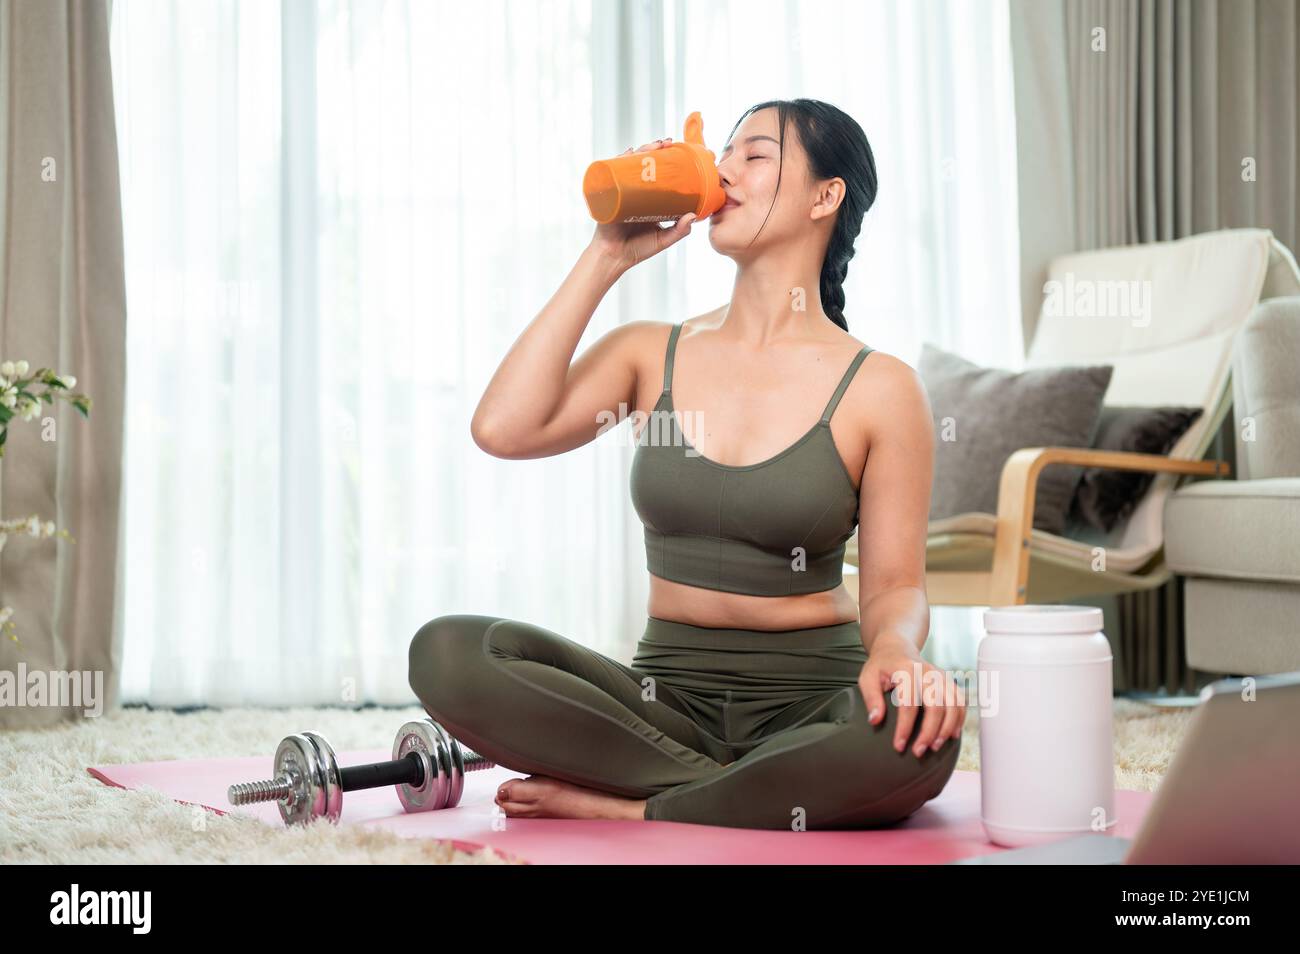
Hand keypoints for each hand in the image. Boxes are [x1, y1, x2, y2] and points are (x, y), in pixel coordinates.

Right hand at [588, 137, 696, 272]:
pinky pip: (612, 174)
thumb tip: (693, 215)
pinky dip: (619, 161)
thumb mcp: (663, 239)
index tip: (681, 152)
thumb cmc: (637, 250)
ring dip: (641, 151)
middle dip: (655, 150)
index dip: (668, 161)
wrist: (614, 258)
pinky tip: (628, 152)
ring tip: (653, 146)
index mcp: (649, 199)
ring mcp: (622, 191)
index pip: (659, 174)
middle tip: (666, 143)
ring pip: (631, 165)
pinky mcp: (609, 195)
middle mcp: (636, 192)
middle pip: (645, 165)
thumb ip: (679, 231)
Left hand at [858, 634, 965, 759]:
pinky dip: (959, 719)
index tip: (898, 746)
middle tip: (919, 752)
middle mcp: (928, 672)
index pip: (909, 704)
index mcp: (906, 670)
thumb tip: (875, 720)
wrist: (897, 647)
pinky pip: (961, 701)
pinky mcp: (949, 681)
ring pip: (953, 704)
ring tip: (935, 747)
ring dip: (947, 729)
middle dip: (929, 732)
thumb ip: (871, 698)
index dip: (905, 728)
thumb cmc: (881, 666)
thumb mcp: (867, 677)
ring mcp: (941, 675)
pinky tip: (951, 735)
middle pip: (936, 705)